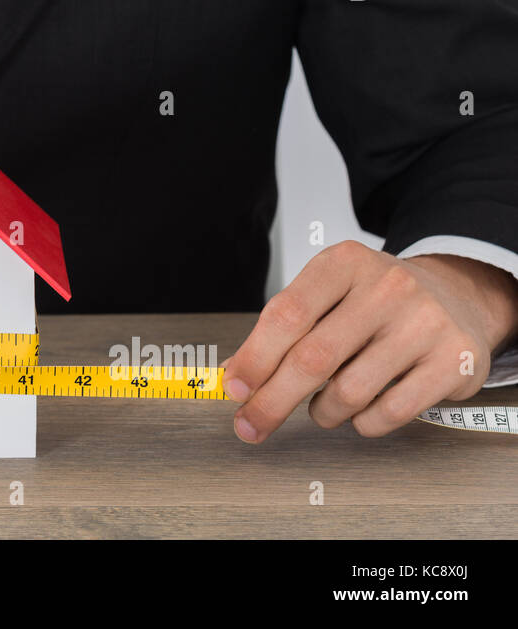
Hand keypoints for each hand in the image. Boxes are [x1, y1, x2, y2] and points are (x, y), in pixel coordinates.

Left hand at [222, 240, 517, 442]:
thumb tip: (237, 376)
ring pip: (349, 392)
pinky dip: (363, 423)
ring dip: (323, 412)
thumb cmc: (374, 300)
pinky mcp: (454, 360)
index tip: (234, 387)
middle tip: (252, 423)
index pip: (287, 314)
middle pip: (313, 358)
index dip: (255, 357)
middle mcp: (387, 287)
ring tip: (323, 406)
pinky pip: (389, 412)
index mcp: (344, 263)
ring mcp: (425, 323)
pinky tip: (361, 412)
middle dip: (273, 400)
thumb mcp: (327, 294)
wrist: (454, 295)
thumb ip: (283, 329)